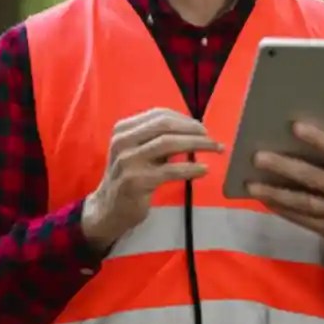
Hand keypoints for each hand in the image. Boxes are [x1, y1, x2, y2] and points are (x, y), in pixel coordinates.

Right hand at [82, 108, 225, 252]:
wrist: (108, 208)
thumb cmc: (128, 177)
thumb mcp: (136, 151)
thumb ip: (156, 139)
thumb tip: (192, 130)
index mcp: (123, 129)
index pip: (159, 115)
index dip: (184, 119)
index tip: (201, 127)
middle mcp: (123, 141)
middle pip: (165, 125)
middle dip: (193, 129)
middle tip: (211, 137)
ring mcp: (128, 161)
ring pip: (169, 143)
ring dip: (197, 144)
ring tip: (214, 149)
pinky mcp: (137, 181)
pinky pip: (171, 170)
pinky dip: (191, 168)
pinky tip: (204, 169)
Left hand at [247, 116, 323, 254]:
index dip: (319, 140)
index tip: (294, 126)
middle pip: (315, 178)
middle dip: (285, 168)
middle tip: (258, 157)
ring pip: (304, 203)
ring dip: (276, 193)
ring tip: (251, 185)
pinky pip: (302, 219)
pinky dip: (282, 210)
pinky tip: (264, 199)